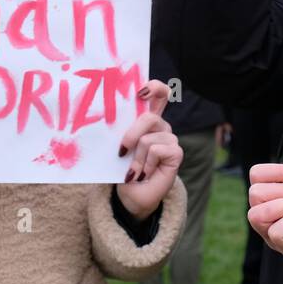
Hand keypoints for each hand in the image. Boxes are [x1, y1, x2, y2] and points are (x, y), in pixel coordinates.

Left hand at [114, 79, 182, 219]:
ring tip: (134, 172)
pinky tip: (145, 174)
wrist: (132, 196)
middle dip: (131, 134)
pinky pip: (155, 151)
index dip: (153, 87)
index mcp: (147, 119)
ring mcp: (170, 138)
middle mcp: (161, 126)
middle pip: (149, 116)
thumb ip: (119, 131)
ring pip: (146, 140)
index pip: (159, 93)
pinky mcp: (176, 152)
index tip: (140, 93)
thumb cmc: (122, 170)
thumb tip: (106, 119)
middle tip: (121, 151)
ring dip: (135, 160)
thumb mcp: (117, 147)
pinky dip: (145, 165)